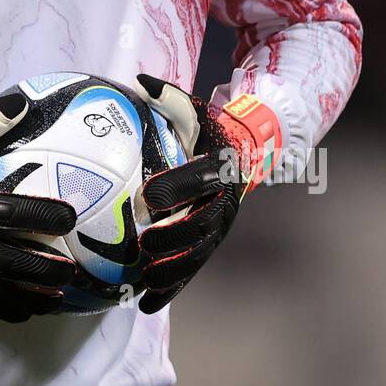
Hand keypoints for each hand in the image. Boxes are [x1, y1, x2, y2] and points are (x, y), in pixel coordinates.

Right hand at [0, 88, 77, 322]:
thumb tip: (26, 100)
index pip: (5, 214)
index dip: (39, 217)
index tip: (69, 218)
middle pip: (2, 257)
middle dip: (39, 266)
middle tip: (71, 269)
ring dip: (26, 292)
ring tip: (59, 298)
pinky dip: (2, 306)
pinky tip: (29, 311)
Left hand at [128, 74, 282, 313]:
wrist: (246, 153)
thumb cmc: (208, 129)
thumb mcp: (193, 110)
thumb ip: (168, 97)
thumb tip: (140, 81)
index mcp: (220, 167)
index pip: (199, 178)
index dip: (177, 187)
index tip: (148, 196)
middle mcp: (225, 201)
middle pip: (202, 224)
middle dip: (175, 237)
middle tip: (145, 245)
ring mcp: (219, 226)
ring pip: (199, 254)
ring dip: (174, 271)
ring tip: (146, 282)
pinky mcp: (210, 243)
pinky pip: (192, 269)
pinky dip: (171, 288)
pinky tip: (145, 304)